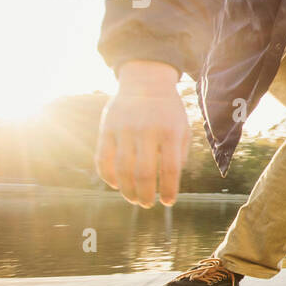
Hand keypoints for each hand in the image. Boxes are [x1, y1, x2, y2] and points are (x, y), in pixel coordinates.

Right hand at [95, 61, 190, 207]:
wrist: (146, 81)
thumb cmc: (168, 112)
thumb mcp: (182, 128)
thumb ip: (179, 155)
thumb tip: (170, 183)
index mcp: (170, 132)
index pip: (169, 169)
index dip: (169, 190)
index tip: (168, 202)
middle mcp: (146, 131)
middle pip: (143, 174)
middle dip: (145, 195)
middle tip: (147, 204)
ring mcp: (124, 129)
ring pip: (122, 170)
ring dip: (127, 190)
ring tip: (133, 198)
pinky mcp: (107, 128)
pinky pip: (103, 159)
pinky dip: (108, 176)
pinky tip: (115, 184)